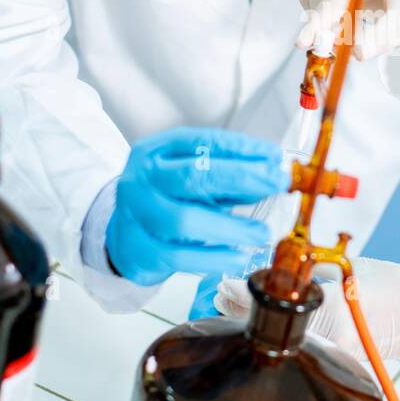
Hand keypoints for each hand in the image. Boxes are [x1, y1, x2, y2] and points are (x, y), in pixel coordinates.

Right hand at [105, 128, 289, 287]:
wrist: (122, 235)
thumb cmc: (166, 200)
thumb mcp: (192, 179)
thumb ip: (228, 178)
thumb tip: (272, 176)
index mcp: (156, 151)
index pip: (203, 143)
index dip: (242, 149)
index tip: (274, 157)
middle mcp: (141, 179)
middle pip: (193, 176)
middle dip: (242, 177)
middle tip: (277, 182)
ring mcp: (137, 216)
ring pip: (185, 220)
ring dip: (231, 226)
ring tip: (262, 232)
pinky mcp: (141, 250)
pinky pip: (181, 257)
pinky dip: (214, 257)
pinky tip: (238, 256)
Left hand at [216, 257, 399, 361]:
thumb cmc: (396, 285)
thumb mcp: (345, 268)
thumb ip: (308, 271)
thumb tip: (272, 269)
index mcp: (329, 311)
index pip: (271, 303)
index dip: (242, 294)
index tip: (224, 285)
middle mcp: (330, 339)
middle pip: (270, 326)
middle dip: (244, 310)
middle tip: (222, 295)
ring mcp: (336, 355)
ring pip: (283, 341)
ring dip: (260, 325)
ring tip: (239, 308)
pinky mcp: (342, 362)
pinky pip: (304, 350)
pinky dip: (285, 337)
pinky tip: (274, 327)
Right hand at [296, 0, 399, 60]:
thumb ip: (380, 39)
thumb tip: (355, 55)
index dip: (320, 19)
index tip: (303, 43)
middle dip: (321, 23)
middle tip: (329, 51)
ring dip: (325, 23)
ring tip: (345, 40)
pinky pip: (324, 1)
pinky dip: (330, 21)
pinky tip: (347, 31)